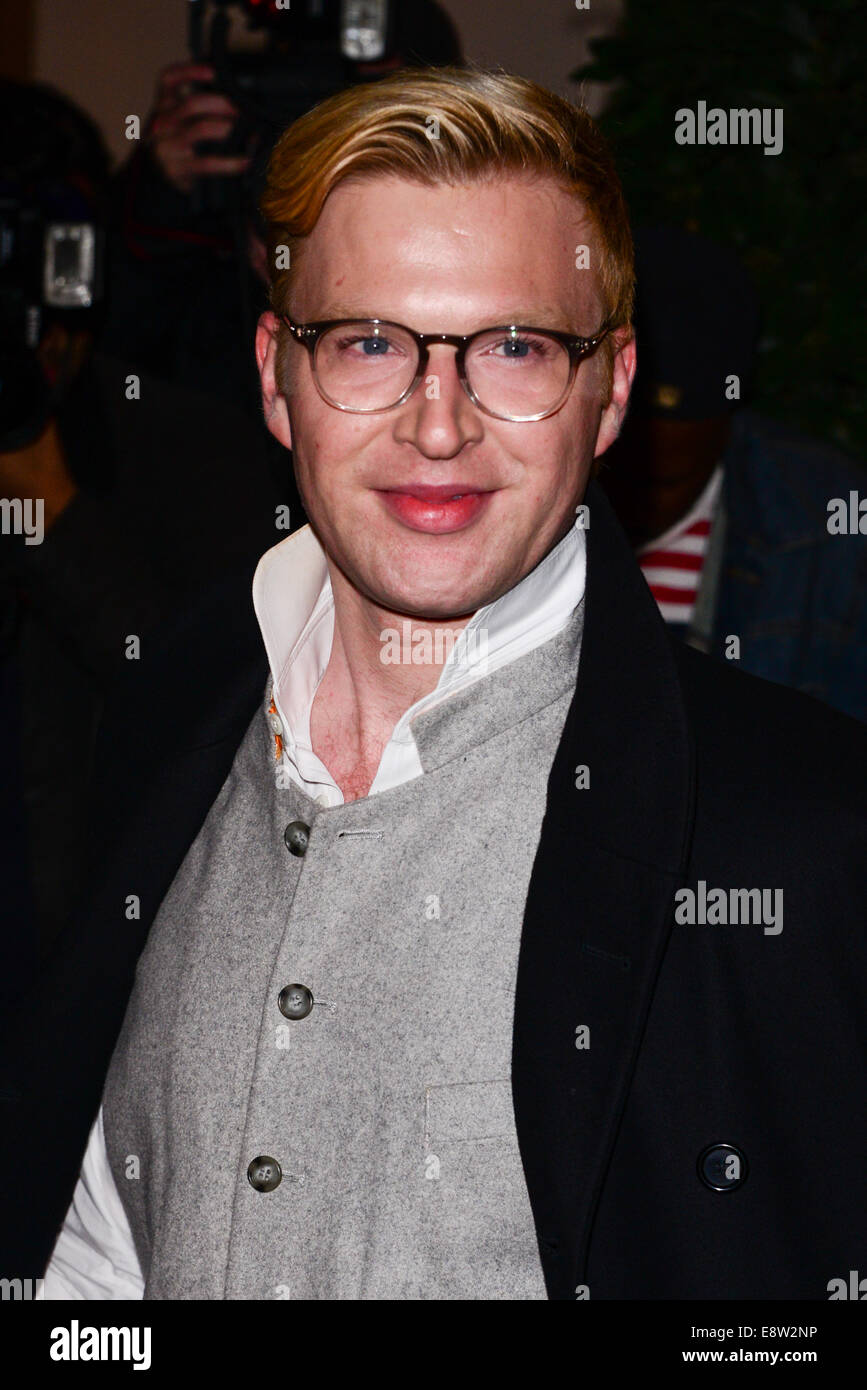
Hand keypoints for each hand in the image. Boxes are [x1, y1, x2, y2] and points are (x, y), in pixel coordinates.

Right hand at [145, 61, 251, 194]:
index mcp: (163, 104)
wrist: (160, 177)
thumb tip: (238, 100)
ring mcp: (168, 145)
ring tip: (247, 132)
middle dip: (221, 104)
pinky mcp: (177, 168)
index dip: (190, 71)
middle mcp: (162, 122)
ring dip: (227, 127)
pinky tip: (244, 161)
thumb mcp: (180, 119)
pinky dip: (230, 162)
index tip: (213, 72)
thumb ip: (199, 106)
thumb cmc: (177, 143)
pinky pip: (207, 162)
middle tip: (242, 110)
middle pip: (191, 104)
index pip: (169, 79)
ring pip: (200, 129)